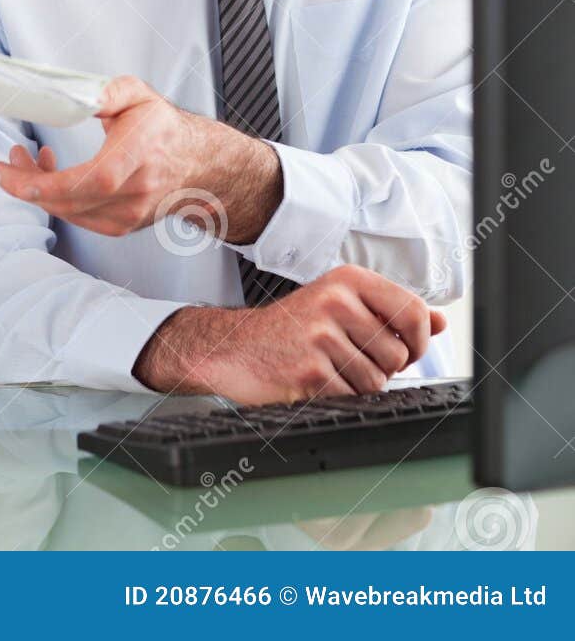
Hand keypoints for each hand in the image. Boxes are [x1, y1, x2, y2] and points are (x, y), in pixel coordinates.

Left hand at [0, 74, 280, 242]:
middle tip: (3, 163)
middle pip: (69, 201)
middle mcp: (135, 192)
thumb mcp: (139, 95)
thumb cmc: (162, 127)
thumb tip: (79, 93)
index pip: (92, 179)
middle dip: (25, 184)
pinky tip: (49, 175)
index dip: (46, 181)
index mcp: (139, 154)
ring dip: (36, 189)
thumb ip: (109, 91)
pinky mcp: (120, 227)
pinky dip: (55, 199)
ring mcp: (128, 215)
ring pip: (68, 211)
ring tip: (24, 160)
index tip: (10, 168)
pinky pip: (76, 217)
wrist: (196, 165)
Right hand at [132, 264, 446, 401]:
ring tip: (331, 368)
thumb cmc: (294, 327)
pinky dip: (339, 397)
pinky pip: (351, 396)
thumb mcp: (342, 304)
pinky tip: (316, 380)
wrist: (236, 347)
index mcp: (349, 279)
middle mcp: (335, 301)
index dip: (419, 341)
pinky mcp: (309, 370)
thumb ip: (393, 312)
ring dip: (360, 385)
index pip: (414, 311)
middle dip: (383, 367)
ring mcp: (320, 335)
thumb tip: (440, 320)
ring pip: (377, 380)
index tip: (405, 349)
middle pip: (398, 354)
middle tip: (351, 358)